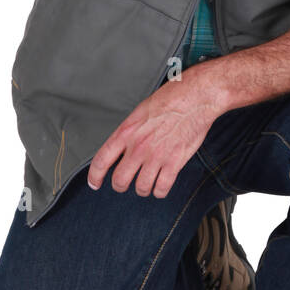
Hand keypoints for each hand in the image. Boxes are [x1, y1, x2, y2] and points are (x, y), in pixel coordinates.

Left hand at [87, 72, 219, 199]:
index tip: (95, 183)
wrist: (195, 98)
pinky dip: (160, 191)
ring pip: (141, 187)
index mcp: (127, 132)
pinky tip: (161, 186)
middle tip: (125, 183)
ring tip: (146, 183)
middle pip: (120, 180)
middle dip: (121, 185)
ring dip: (143, 188)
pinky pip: (162, 188)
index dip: (95, 176)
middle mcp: (139, 146)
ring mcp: (156, 156)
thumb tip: (123, 146)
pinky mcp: (174, 162)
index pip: (102, 161)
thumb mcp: (141, 111)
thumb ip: (130, 131)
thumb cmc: (171, 99)